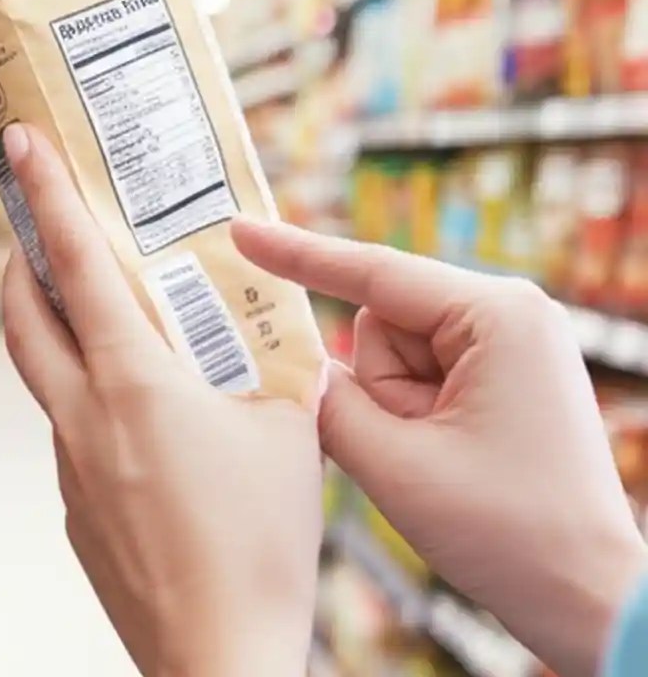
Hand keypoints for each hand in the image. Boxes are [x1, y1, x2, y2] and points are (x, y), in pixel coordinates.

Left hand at [0, 124, 322, 675]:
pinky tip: (146, 425)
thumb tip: (262, 328)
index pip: (74, 265)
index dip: (48, 194)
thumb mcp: (285, 430)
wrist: (218, 653)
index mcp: (133, 383)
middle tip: (38, 227)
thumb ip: (267, 363)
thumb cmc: (259, 544)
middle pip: (23, 318)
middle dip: (21, 261)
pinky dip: (93, 404)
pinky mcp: (77, 510)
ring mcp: (70, 467)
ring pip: (49, 379)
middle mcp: (83, 417)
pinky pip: (74, 435)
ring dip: (62, 337)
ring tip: (113, 326)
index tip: (20, 143)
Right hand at [233, 219, 647, 676]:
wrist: (587, 595)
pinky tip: (448, 460)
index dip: (297, 255)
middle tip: (412, 448)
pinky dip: (411, 417)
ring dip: (396, 410)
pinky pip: (420, 379)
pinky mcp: (503, 379)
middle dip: (377, 387)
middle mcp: (510, 316)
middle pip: (382, 323)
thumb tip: (294, 369)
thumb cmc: (511, 532)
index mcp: (498, 316)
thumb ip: (328, 404)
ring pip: (395, 357)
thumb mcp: (396, 465)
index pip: (374, 273)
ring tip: (441, 461)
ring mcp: (510, 347)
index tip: (239, 231)